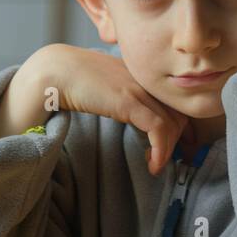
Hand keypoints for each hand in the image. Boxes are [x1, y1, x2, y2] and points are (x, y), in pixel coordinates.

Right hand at [31, 44, 188, 176]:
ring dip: (168, 151)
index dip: (180, 127)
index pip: (175, 103)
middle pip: (180, 114)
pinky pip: (158, 129)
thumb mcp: (110, 85)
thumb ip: (125, 95)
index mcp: (144, 76)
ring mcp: (140, 90)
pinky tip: (152, 165)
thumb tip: (131, 114)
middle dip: (179, 141)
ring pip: (172, 124)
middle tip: (169, 160)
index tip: (175, 146)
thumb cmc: (76, 79)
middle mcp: (147, 81)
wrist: (56, 71)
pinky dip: (160, 151)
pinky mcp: (129, 102)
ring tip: (156, 165)